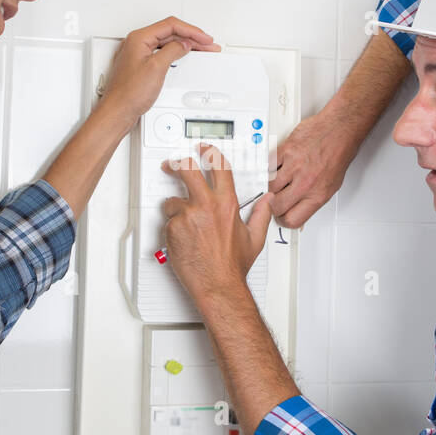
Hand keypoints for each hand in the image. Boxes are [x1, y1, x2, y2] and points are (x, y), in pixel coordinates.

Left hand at [101, 17, 218, 130]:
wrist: (118, 111)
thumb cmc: (129, 93)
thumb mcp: (157, 68)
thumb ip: (173, 51)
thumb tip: (183, 44)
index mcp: (139, 38)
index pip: (170, 25)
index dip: (191, 31)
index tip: (204, 38)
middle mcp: (137, 43)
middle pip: (170, 32)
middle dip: (191, 37)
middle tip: (207, 44)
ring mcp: (139, 53)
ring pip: (167, 42)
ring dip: (185, 44)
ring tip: (201, 49)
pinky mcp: (141, 64)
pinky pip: (162, 52)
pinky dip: (176, 53)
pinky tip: (184, 56)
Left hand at [162, 143, 271, 304]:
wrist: (218, 284)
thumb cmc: (233, 266)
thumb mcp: (254, 238)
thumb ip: (261, 214)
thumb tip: (267, 201)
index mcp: (227, 203)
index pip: (218, 166)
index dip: (209, 153)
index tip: (203, 149)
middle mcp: (207, 205)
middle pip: (187, 169)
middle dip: (177, 164)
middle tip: (171, 165)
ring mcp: (188, 216)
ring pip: (172, 200)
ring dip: (174, 208)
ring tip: (182, 222)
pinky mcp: (174, 229)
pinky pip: (168, 222)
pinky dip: (172, 228)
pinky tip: (182, 239)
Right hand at [267, 105, 358, 227]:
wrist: (340, 130)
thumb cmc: (338, 154)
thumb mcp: (332, 185)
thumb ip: (313, 198)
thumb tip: (300, 209)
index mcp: (318, 195)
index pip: (292, 219)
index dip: (283, 219)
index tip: (280, 215)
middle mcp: (305, 183)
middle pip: (276, 206)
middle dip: (273, 205)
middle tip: (274, 200)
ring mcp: (294, 166)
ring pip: (269, 186)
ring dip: (270, 186)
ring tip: (277, 181)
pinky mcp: (286, 151)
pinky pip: (269, 165)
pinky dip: (270, 167)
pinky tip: (276, 166)